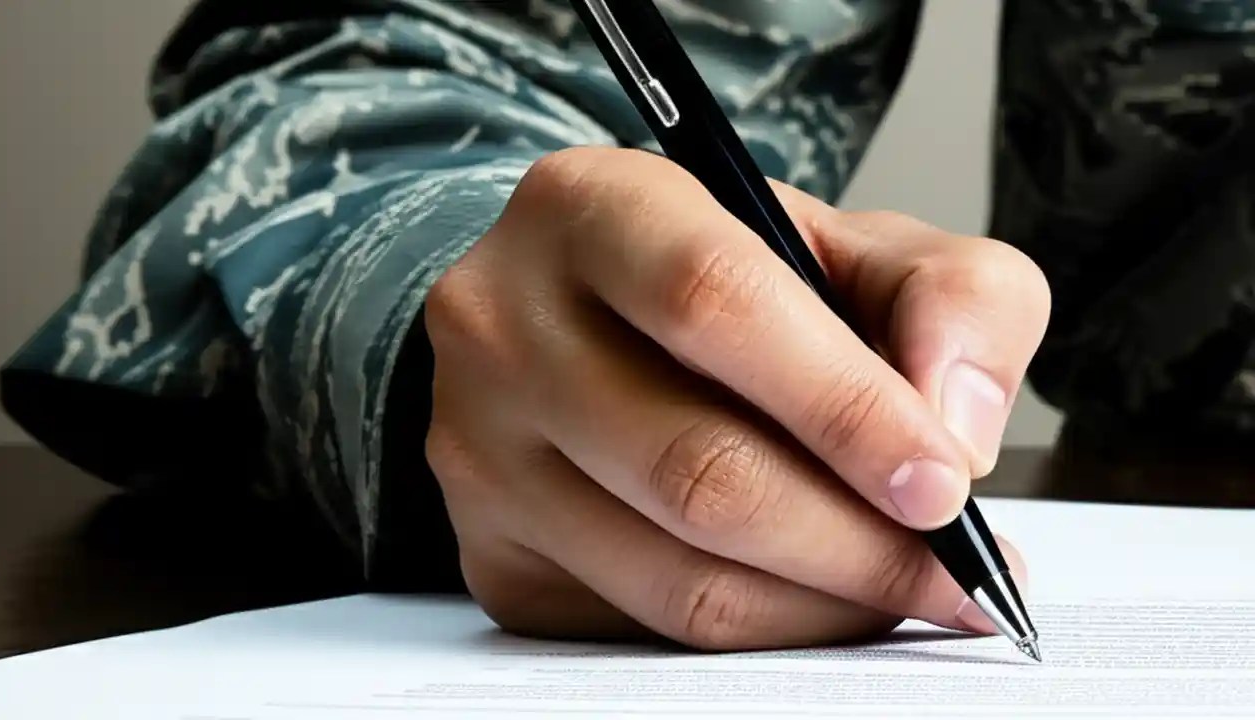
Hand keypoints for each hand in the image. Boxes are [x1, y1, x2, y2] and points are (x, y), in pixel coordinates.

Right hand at [424, 147, 1050, 649]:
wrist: (588, 324)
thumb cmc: (728, 281)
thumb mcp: (852, 243)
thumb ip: (950, 294)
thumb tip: (955, 429)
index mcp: (591, 207)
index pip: (713, 302)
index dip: (843, 406)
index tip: (945, 484)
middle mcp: (505, 325)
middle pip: (695, 467)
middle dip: (855, 541)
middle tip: (955, 569)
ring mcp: (480, 449)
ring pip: (674, 576)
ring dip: (820, 603)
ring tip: (900, 583)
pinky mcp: (492, 551)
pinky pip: (646, 628)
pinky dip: (760, 631)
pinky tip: (811, 595)